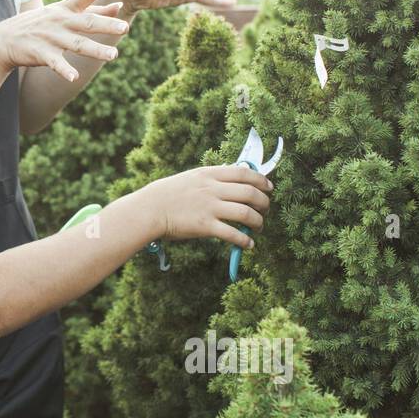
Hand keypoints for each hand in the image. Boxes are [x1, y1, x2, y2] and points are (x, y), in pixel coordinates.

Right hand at [0, 0, 129, 81]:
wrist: (5, 39)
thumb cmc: (40, 25)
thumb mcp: (64, 13)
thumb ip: (94, 10)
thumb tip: (119, 5)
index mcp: (65, 10)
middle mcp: (60, 21)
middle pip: (87, 23)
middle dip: (106, 25)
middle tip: (125, 27)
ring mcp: (50, 38)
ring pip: (77, 44)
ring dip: (95, 50)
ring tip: (113, 56)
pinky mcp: (41, 53)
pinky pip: (55, 62)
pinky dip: (64, 70)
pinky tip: (74, 77)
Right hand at [149, 164, 272, 248]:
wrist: (149, 209)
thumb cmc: (168, 194)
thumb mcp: (191, 177)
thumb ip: (212, 177)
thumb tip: (233, 176)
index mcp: (209, 174)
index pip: (244, 173)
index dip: (261, 180)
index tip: (269, 188)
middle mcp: (212, 189)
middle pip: (250, 193)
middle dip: (264, 203)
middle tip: (265, 210)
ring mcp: (209, 207)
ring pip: (246, 213)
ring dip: (258, 222)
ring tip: (258, 227)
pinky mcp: (205, 226)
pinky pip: (232, 234)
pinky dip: (244, 240)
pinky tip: (248, 244)